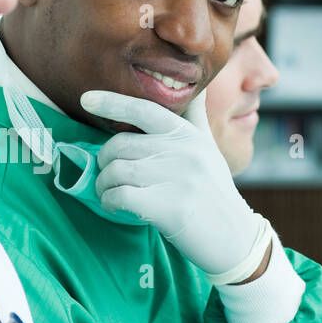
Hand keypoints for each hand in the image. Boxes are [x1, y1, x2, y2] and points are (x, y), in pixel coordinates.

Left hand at [81, 89, 264, 279]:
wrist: (234, 237)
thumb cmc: (213, 191)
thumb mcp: (208, 148)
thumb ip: (195, 117)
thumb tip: (197, 85)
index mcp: (188, 135)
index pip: (145, 110)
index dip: (113, 102)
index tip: (87, 98)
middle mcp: (183, 152)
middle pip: (120, 144)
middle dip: (104, 160)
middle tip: (107, 173)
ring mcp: (177, 179)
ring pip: (116, 170)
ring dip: (103, 184)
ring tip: (109, 191)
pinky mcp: (169, 208)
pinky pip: (120, 196)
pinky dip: (109, 201)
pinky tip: (113, 206)